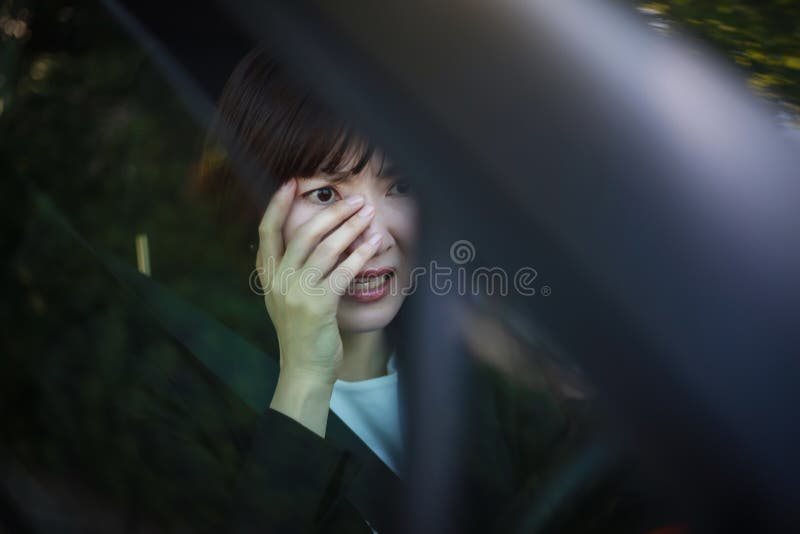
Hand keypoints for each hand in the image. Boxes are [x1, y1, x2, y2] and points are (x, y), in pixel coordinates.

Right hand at [255, 179, 382, 433]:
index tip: (291, 182)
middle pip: (304, 234)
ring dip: (351, 227)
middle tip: (354, 199)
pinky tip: (374, 243)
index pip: (267, 231)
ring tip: (368, 214)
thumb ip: (290, 268)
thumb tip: (313, 235)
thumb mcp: (285, 296)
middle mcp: (278, 280)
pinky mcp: (318, 306)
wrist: (304, 368)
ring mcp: (296, 293)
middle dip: (332, 212)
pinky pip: (342, 271)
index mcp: (268, 275)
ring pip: (326, 248)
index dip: (277, 205)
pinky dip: (360, 253)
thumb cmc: (301, 330)